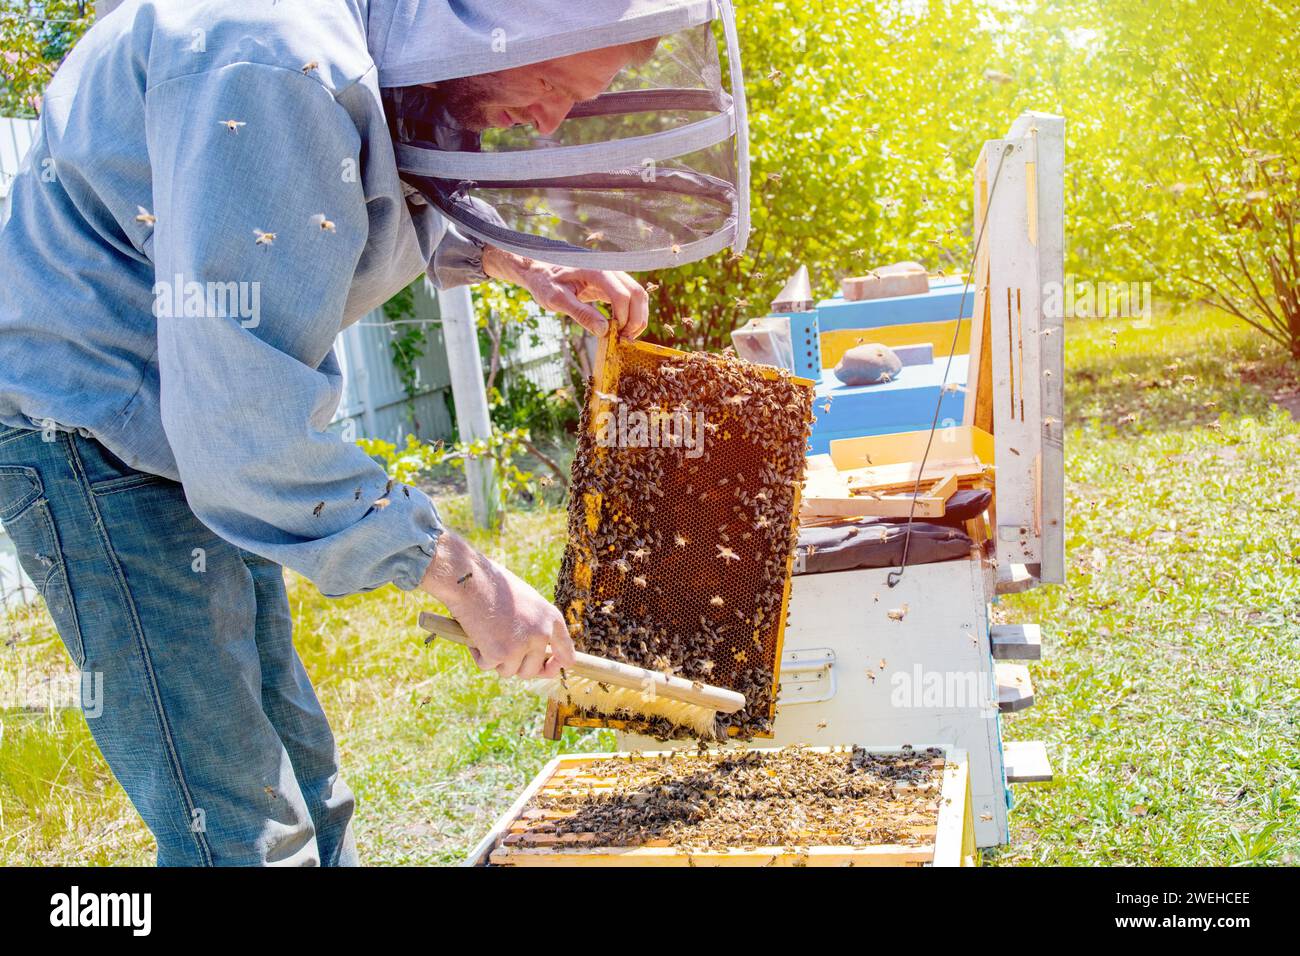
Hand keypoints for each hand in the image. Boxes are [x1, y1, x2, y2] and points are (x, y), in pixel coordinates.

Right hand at [420, 531, 574, 679]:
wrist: (470, 580)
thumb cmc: (493, 583)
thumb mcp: (525, 601)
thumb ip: (533, 624)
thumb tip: (529, 655)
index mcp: (552, 618)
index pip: (566, 653)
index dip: (555, 665)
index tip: (545, 667)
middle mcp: (542, 634)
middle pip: (532, 670)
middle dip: (515, 666)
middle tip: (500, 652)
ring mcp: (522, 646)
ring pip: (508, 671)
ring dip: (494, 659)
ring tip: (485, 635)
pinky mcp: (500, 654)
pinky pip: (487, 666)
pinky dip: (478, 654)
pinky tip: (474, 633)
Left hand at [482, 245, 647, 340]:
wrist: (540, 269)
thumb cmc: (546, 281)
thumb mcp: (557, 299)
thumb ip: (581, 313)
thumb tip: (604, 331)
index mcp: (597, 270)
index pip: (622, 295)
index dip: (623, 319)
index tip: (615, 336)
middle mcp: (610, 269)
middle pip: (638, 294)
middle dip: (636, 320)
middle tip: (624, 340)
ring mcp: (613, 276)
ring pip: (639, 296)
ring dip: (637, 317)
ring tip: (624, 336)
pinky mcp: (612, 284)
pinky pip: (630, 297)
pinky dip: (631, 314)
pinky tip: (619, 328)